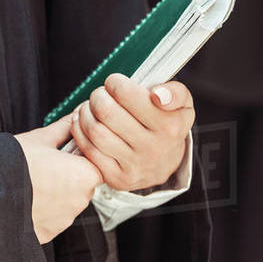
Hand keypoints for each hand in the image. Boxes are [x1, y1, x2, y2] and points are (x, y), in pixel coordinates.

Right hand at [12, 117, 102, 244]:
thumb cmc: (14, 163)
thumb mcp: (40, 138)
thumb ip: (64, 127)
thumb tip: (75, 117)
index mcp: (84, 175)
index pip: (96, 163)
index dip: (82, 154)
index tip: (68, 147)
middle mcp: (80, 201)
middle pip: (83, 182)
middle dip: (70, 171)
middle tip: (48, 160)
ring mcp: (65, 220)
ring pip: (68, 200)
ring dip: (58, 189)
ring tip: (35, 177)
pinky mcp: (49, 233)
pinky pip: (53, 216)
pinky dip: (45, 206)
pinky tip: (29, 194)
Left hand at [68, 73, 192, 191]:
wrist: (166, 162)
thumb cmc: (168, 123)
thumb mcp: (183, 104)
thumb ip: (175, 92)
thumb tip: (158, 95)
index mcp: (169, 126)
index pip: (125, 93)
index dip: (114, 82)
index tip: (115, 84)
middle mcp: (153, 148)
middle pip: (106, 110)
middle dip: (97, 96)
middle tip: (101, 95)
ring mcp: (134, 166)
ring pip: (95, 131)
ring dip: (85, 113)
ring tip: (91, 108)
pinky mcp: (118, 178)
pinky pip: (89, 151)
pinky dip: (80, 131)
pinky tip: (84, 123)